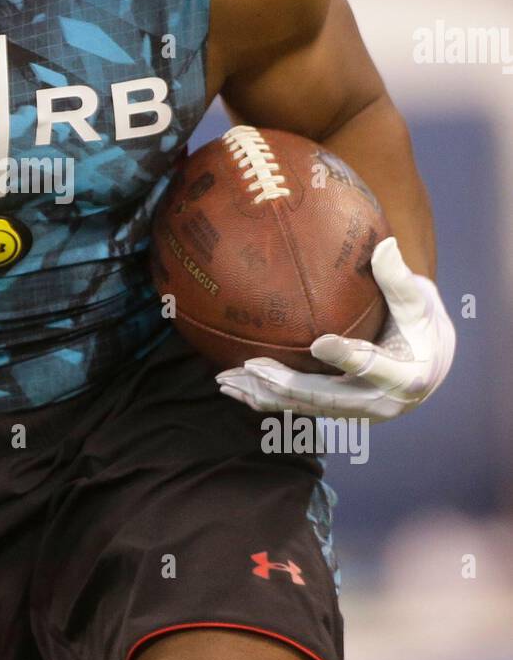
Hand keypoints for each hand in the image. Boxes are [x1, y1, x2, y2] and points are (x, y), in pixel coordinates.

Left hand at [214, 236, 455, 420]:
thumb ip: (398, 278)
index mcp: (405, 376)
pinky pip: (302, 409)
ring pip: (305, 408)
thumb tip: (384, 244)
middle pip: (325, 397)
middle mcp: (380, 403)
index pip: (371, 365)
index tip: (319, 343)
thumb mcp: (418, 302)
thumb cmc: (421, 324)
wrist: (432, 364)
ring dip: (265, 396)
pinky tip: (238, 389)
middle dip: (283, 384)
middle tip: (249, 366)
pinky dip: (270, 400)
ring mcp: (359, 415)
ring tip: (227, 381)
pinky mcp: (342, 416)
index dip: (345, 356)